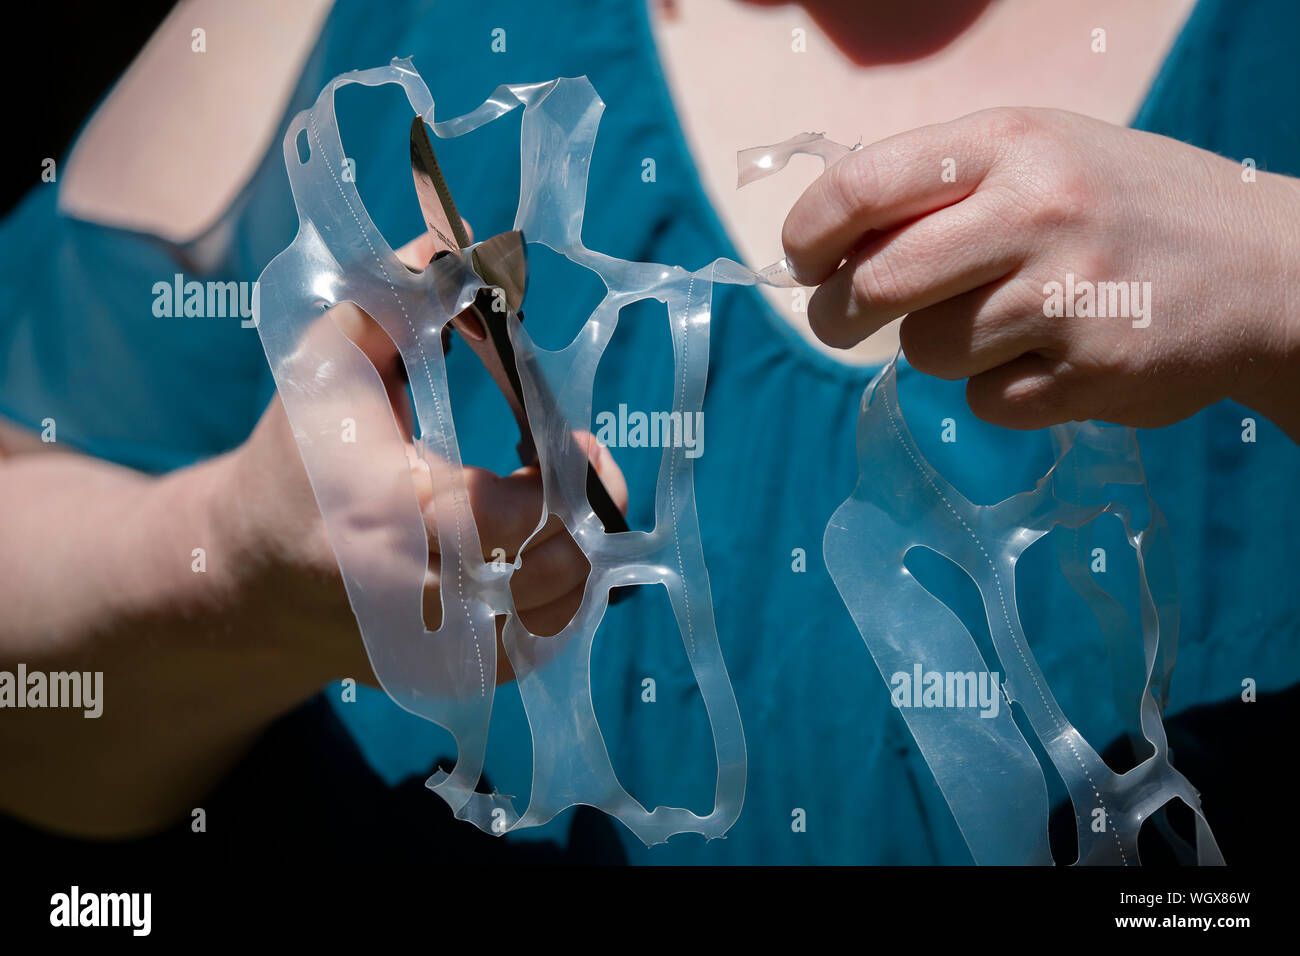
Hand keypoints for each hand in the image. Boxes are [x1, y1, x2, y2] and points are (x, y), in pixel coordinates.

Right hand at [221, 233, 626, 686]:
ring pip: (568, 609)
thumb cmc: (297, 459)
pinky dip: (562, 589)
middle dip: (585, 506)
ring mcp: (446, 652)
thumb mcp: (327, 363)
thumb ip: (395, 296)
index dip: (569, 471)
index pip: (529, 514)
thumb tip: (464, 241)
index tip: (562, 433)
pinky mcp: (463, 676)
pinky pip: (550, 637)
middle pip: (563, 567)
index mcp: (394, 519)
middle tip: (570, 460)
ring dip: (581, 546)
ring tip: (550, 501)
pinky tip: (532, 547)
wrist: (251, 578)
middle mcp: (425, 603)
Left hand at [782, 108, 1299, 435]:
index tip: (801, 263)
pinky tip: (1049, 358)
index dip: (808, 235)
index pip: (860, 187)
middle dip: (835, 315)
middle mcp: (1038, 211)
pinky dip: (1000, 391)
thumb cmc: (1125, 207)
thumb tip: (827, 240)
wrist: (1268, 269)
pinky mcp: (1093, 373)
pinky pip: (986, 403)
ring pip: (928, 353)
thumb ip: (941, 186)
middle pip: (874, 286)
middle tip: (839, 322)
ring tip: (1001, 324)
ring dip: (942, 350)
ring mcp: (1069, 297)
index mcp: (1011, 144)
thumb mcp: (1041, 155)